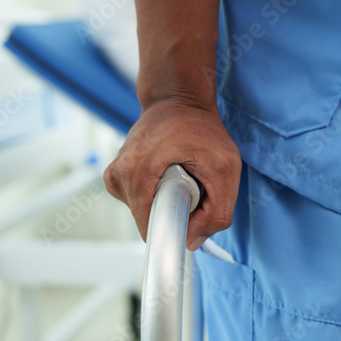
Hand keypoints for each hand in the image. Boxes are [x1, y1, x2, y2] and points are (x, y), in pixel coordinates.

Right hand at [104, 98, 240, 249]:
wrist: (177, 100)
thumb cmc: (201, 129)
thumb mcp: (225, 168)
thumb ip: (217, 212)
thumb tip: (193, 241)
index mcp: (137, 170)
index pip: (148, 226)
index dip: (173, 231)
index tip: (190, 221)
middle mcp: (119, 173)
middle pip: (148, 220)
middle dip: (173, 212)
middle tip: (191, 186)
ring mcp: (114, 174)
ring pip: (143, 213)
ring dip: (165, 203)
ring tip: (178, 176)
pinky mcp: (116, 176)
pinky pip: (137, 203)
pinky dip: (155, 196)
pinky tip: (165, 176)